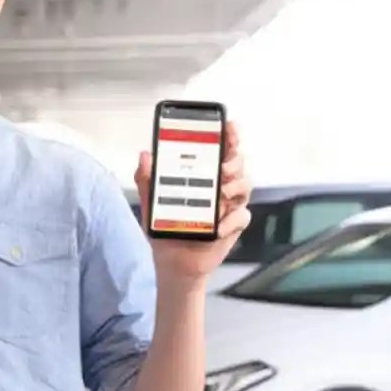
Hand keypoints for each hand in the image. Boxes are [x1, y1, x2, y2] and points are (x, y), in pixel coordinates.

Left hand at [135, 120, 252, 287]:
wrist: (174, 263)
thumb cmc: (166, 228)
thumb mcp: (151, 203)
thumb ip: (147, 179)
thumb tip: (145, 155)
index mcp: (203, 175)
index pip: (221, 148)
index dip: (230, 135)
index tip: (230, 127)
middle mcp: (221, 185)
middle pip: (238, 162)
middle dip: (234, 160)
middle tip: (222, 167)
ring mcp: (230, 205)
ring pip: (245, 185)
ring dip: (236, 185)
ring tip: (221, 192)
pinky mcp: (234, 225)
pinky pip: (242, 216)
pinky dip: (232, 219)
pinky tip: (219, 226)